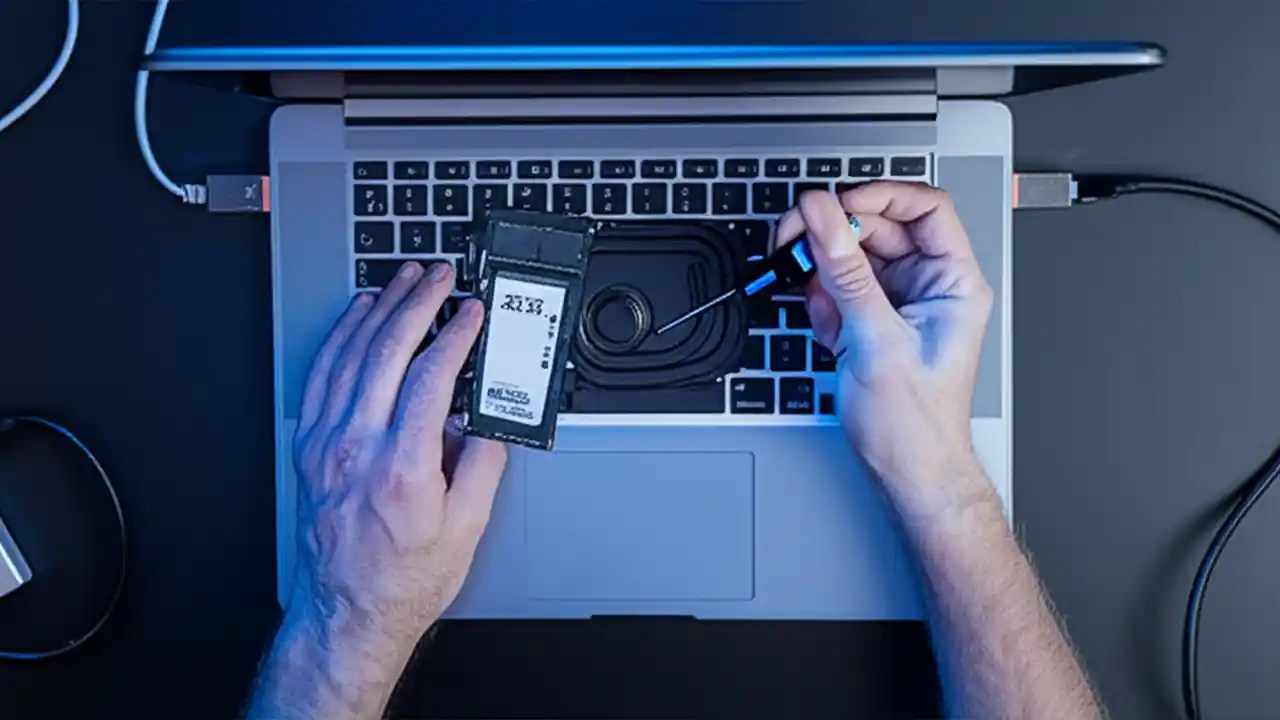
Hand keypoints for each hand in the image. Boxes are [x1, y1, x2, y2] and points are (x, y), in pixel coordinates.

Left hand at [291, 261, 506, 642]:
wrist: (349, 611)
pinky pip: (322, 375)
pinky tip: (358, 316)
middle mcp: (356, 449)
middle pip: (386, 352)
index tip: (472, 313)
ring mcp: (326, 444)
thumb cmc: (403, 578)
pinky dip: (341, 337)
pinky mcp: (310, 447)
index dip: (455, 335)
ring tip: (404, 281)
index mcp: (402, 469)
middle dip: (418, 303)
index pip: (430, 378)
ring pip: (349, 354)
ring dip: (379, 309)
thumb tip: (483, 415)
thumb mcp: (468, 527)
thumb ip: (482, 462)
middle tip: (440, 277)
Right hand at [776, 184, 993, 523]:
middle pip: (877, 228)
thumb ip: (845, 272)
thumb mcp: (876, 339)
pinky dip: (820, 299)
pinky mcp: (868, 319)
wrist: (906, 472)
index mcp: (953, 282)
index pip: (924, 209)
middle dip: (834, 232)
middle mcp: (927, 285)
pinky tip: (824, 325)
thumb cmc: (915, 423)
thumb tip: (824, 217)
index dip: (879, 196)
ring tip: (811, 292)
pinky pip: (837, 286)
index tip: (836, 203)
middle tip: (797, 236)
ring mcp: (896, 302)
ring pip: (851, 256)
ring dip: (821, 269)